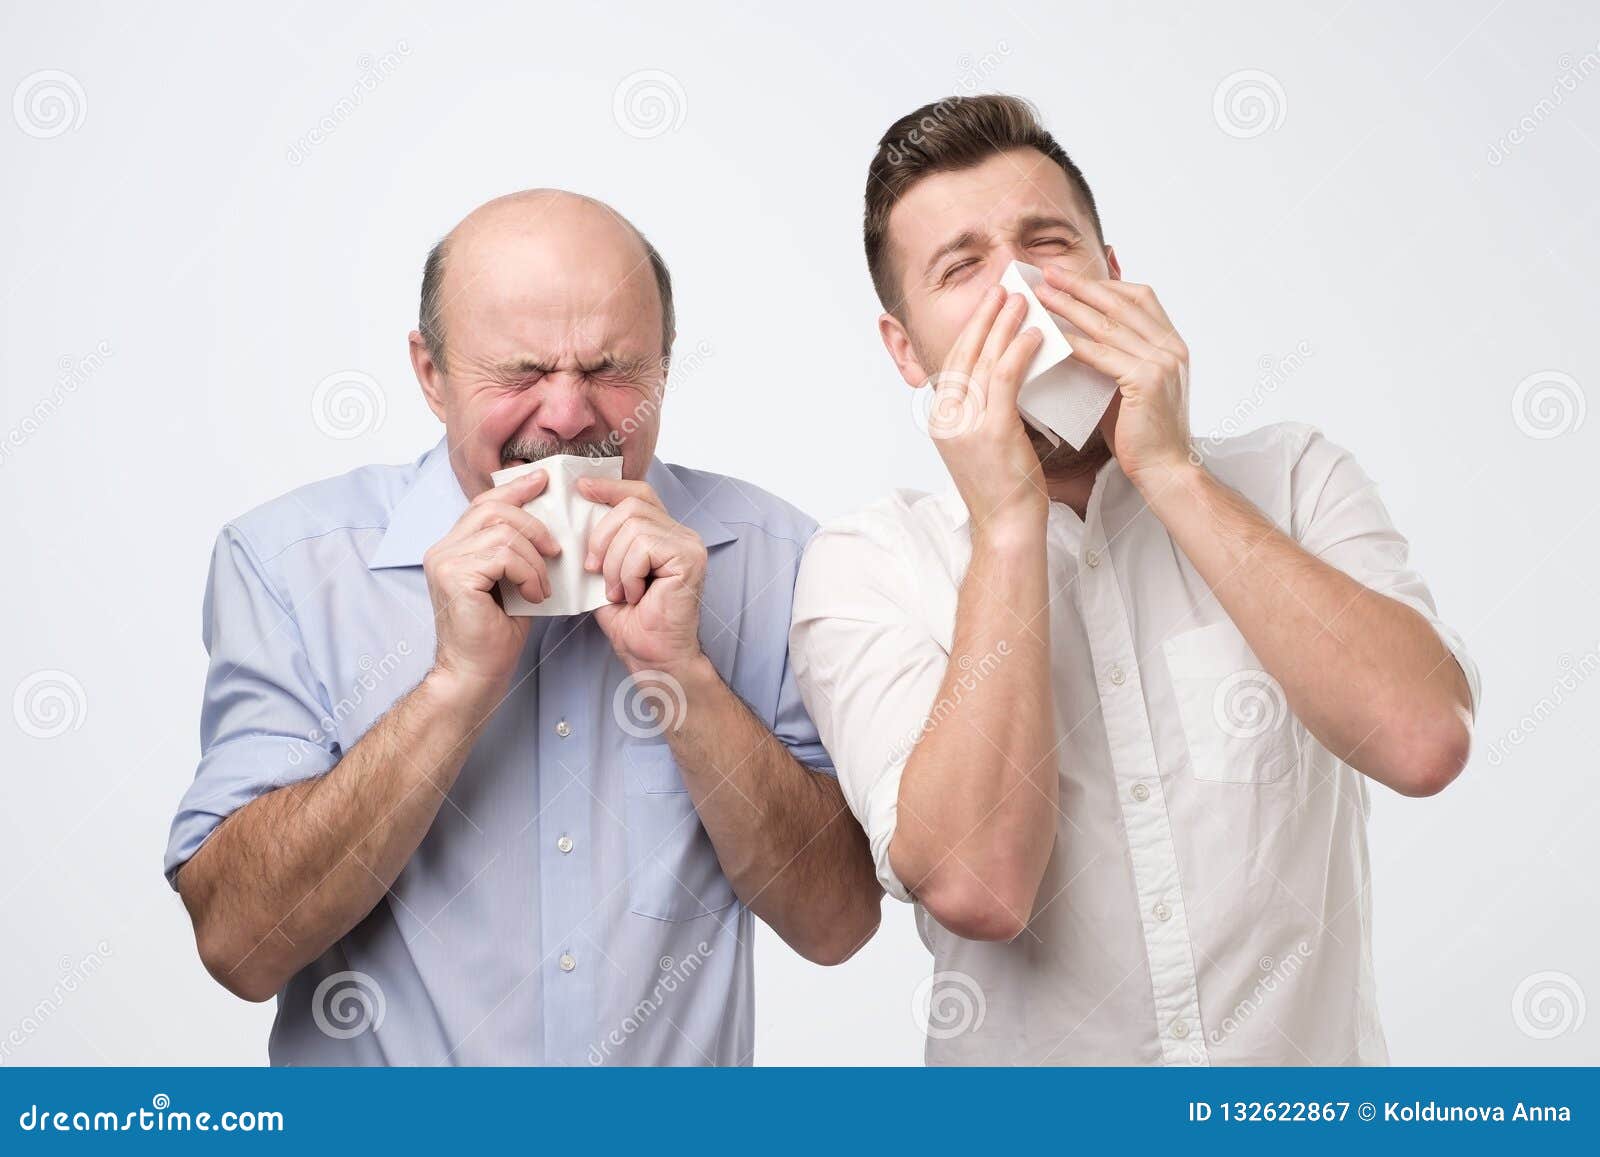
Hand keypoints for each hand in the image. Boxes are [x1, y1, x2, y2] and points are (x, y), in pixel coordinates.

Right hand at [422, 470, 560, 698]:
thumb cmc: (495, 634)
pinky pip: (504, 555)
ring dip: (534, 560)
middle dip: (534, 525)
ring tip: (541, 588)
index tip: (543, 480)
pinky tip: (533, 596)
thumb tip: (547, 524)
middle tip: (555, 551)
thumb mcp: (510, 582)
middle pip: (493, 509)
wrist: (475, 674)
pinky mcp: (454, 576)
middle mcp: (442, 549)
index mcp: (453, 547)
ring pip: (504, 532)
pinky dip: (528, 574)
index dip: (515, 489)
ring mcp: (444, 561)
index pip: (484, 503)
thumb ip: (516, 552)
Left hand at [577, 477, 707, 676]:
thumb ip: (602, 544)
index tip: (581, 488)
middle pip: (630, 506)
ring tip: (620, 592)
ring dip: (615, 564)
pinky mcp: (689, 558)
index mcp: (664, 534)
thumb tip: (577, 512)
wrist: (654, 658)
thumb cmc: (633, 623)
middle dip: (602, 538)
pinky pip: (643, 547)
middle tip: (597, 573)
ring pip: (634, 527)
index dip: (609, 487)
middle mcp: (681, 534)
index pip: (638, 494)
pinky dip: (628, 573)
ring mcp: (689, 544)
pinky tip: (635, 595)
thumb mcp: (607, 574)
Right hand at [920, 284, 1046, 534]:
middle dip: (984, 317)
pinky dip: (1018, 351)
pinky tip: (1036, 334)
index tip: (990, 305)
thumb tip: (1005, 376)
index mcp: (942, 420)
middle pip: (963, 354)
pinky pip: (1004, 379)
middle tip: (1003, 287)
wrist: (1007, 529)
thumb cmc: (1005, 491)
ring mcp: (964, 425)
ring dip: (1003, 324)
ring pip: (982, 360)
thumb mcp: (986, 444)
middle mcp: (946, 419)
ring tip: (1022, 300)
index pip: (955, 362)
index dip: (972, 329)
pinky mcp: (989, 432)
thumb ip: (986, 409)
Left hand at [1035, 268, 1193, 492]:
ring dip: (1071, 307)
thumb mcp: (1128, 385)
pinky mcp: (1148, 381)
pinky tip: (1052, 337)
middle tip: (1048, 273)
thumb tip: (1074, 339)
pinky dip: (1076, 343)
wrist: (1164, 470)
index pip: (1138, 297)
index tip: (1070, 277)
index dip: (1104, 283)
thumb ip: (1112, 359)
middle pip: (1120, 302)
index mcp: (1171, 343)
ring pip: (1109, 324)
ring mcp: (1163, 362)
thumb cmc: (1140, 433)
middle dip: (1081, 285)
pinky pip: (1103, 355)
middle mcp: (1172, 347)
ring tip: (1042, 297)